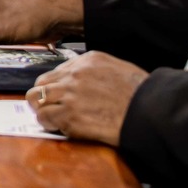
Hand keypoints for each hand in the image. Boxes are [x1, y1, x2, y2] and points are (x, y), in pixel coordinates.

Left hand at [26, 51, 146, 144]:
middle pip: (40, 84)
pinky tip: (62, 127)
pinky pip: (45, 118)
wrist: (150, 111)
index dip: (55, 86)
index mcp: (87, 60)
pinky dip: (50, 124)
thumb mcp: (117, 69)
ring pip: (37, 100)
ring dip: (44, 111)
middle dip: (42, 97)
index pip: (56, 71)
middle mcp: (75, 75)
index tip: (58, 96)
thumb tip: (79, 81)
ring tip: (55, 119)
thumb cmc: (140, 94)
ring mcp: (70, 95)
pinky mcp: (70, 116)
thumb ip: (94, 72)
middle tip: (50, 108)